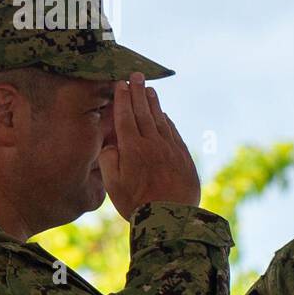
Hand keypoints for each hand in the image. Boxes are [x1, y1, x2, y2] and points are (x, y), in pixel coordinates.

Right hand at [98, 73, 201, 219]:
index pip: (125, 116)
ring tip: (149, 90)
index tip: (120, 84)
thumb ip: (109, 159)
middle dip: (138, 92)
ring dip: (154, 103)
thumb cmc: (136, 204)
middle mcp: (153, 143)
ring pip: (160, 120)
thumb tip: (112, 143)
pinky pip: (174, 133)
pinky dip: (167, 121)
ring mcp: (171, 149)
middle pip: (144, 112)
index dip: (123, 98)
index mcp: (132, 148)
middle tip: (135, 75)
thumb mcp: (113, 185)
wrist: (171, 218)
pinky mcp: (184, 157)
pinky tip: (163, 115)